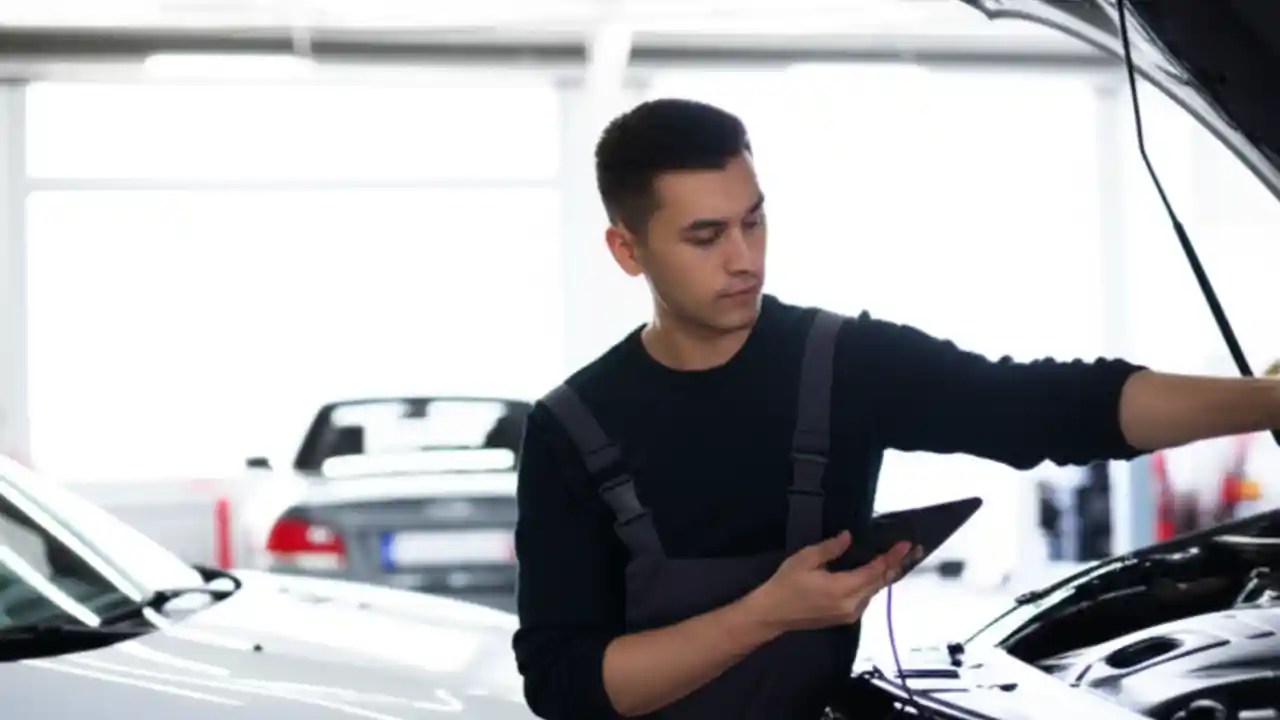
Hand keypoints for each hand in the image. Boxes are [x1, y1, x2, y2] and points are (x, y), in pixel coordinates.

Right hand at [745, 531, 914, 634]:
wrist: (772, 614)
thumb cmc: (785, 584)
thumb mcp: (805, 559)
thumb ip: (830, 548)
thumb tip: (849, 537)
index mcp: (842, 589)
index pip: (875, 571)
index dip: (891, 557)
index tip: (906, 544)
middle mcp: (851, 605)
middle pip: (879, 583)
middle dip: (893, 565)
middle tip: (907, 550)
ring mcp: (849, 614)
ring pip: (873, 592)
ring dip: (883, 576)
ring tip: (894, 559)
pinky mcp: (845, 618)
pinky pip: (865, 599)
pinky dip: (872, 585)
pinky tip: (874, 574)